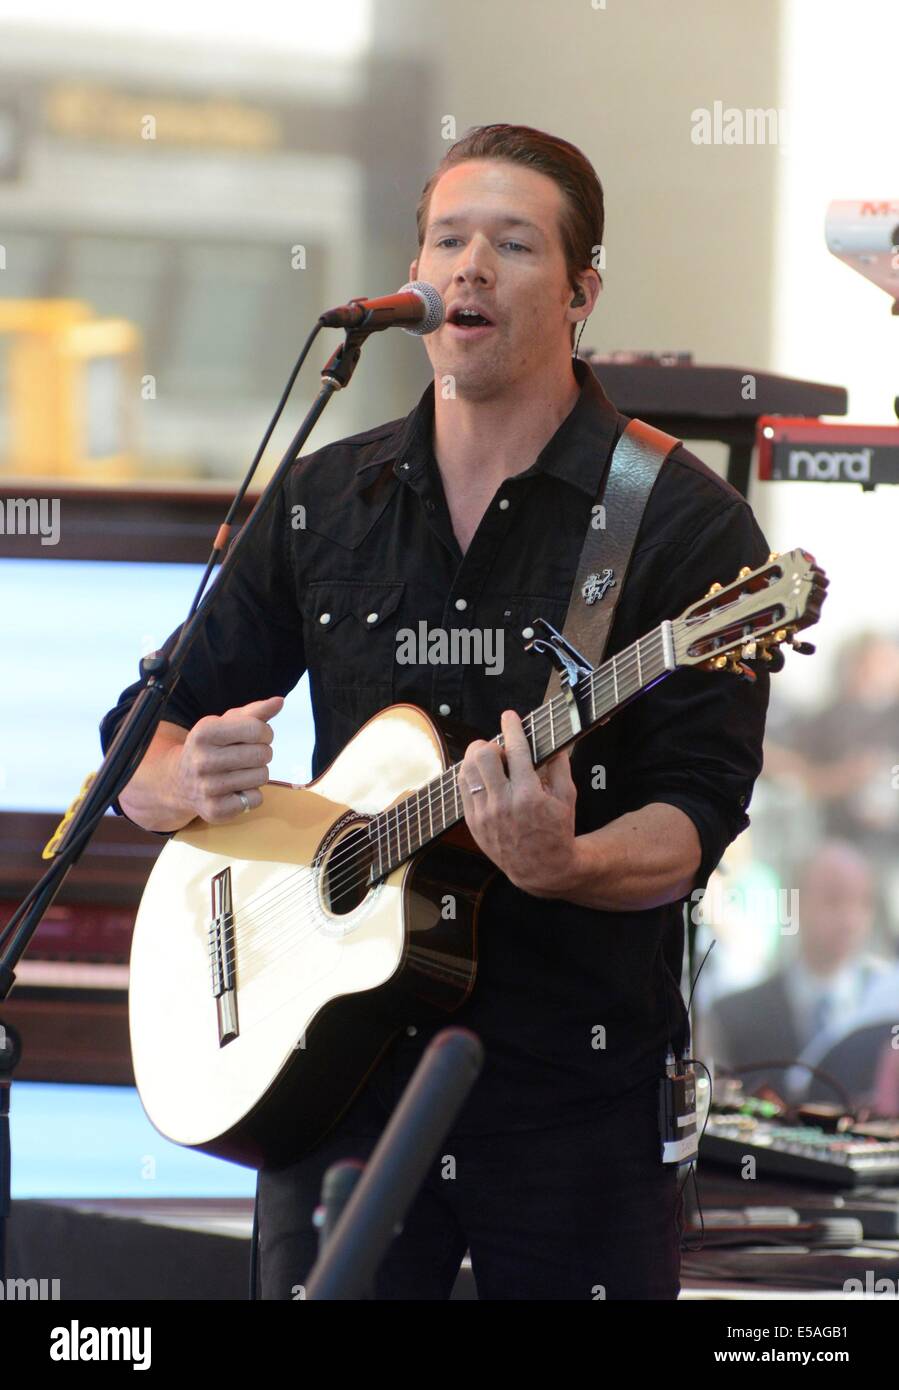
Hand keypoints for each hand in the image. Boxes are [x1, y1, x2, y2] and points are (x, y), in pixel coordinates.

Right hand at [173, 695, 283, 823]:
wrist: (178, 782)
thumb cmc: (210, 747)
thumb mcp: (225, 724)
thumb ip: (254, 712)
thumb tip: (279, 702)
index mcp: (204, 733)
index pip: (256, 729)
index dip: (264, 732)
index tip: (256, 736)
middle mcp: (202, 760)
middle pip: (262, 754)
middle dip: (262, 753)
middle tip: (248, 755)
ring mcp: (208, 788)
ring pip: (262, 776)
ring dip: (258, 773)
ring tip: (241, 771)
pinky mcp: (216, 810)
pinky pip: (256, 799)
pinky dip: (252, 794)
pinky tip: (235, 789)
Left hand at [458, 709, 578, 896]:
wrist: (540, 868)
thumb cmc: (557, 831)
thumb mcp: (568, 798)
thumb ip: (560, 766)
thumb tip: (553, 740)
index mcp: (529, 795)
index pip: (516, 750)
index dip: (511, 727)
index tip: (510, 716)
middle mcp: (503, 804)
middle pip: (483, 755)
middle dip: (491, 743)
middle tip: (500, 749)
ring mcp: (484, 814)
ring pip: (467, 770)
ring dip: (477, 758)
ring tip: (491, 761)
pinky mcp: (473, 822)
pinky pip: (463, 788)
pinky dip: (471, 775)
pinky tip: (483, 775)